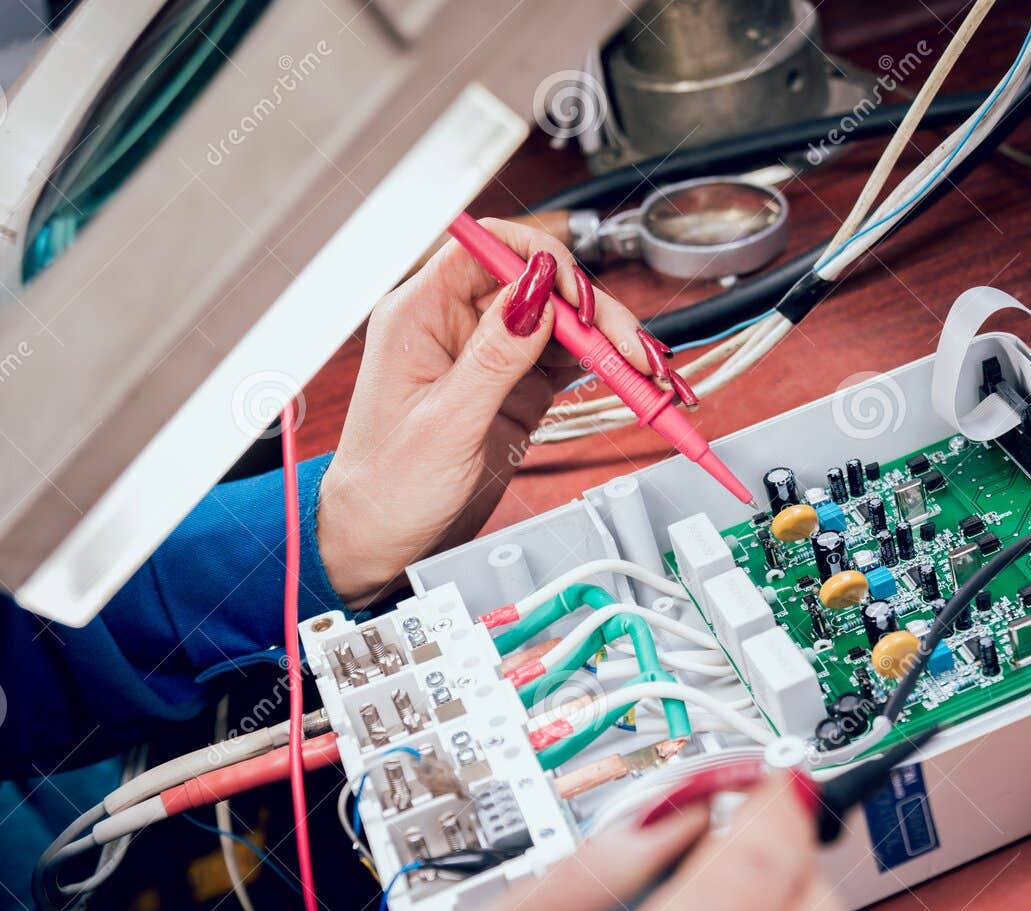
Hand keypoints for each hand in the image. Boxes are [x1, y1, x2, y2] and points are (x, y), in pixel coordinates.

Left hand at [315, 219, 646, 606]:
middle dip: (593, 310)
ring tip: (647, 369)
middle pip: (539, 285)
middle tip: (632, 349)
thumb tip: (535, 291)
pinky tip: (631, 377)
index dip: (542, 259)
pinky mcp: (516, 387)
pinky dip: (603, 368)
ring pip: (562, 322)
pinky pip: (567, 361)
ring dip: (608, 340)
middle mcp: (458, 324)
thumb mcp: (445, 422)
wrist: (383, 539)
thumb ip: (494, 355)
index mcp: (421, 313)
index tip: (579, 297)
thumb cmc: (389, 485)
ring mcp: (491, 355)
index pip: (489, 250)